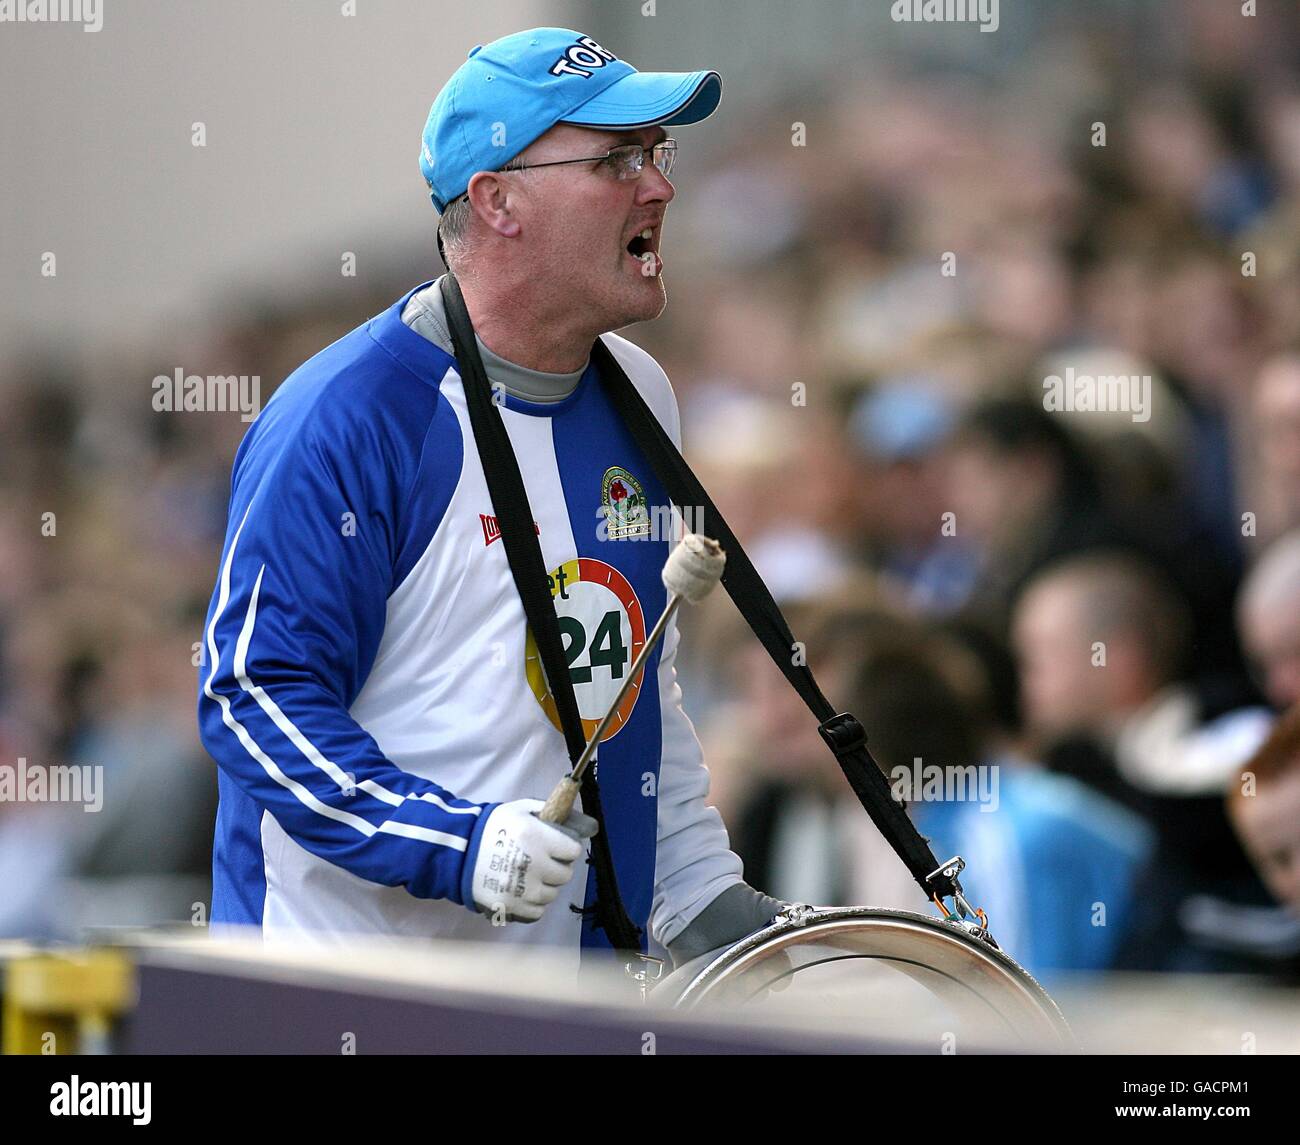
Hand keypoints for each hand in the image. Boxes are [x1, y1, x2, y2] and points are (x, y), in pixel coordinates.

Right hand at [471, 799, 597, 922]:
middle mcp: (534, 864)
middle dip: (557, 867)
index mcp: (537, 837)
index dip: (567, 848)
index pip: (573, 850)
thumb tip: (573, 819)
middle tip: (544, 862)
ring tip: (531, 877)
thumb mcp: (519, 809)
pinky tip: (524, 892)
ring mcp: (523, 889)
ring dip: (545, 886)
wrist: (458, 850)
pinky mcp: (511, 906)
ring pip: (552, 895)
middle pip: (565, 875)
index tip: (558, 847)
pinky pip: (537, 912)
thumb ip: (546, 811)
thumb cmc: (492, 826)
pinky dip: (533, 904)